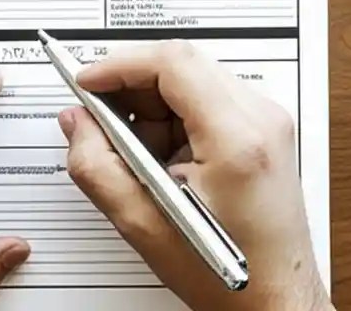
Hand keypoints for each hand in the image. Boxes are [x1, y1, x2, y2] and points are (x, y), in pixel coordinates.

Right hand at [58, 41, 331, 310]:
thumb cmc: (228, 275)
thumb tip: (76, 123)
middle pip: (182, 64)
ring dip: (151, 104)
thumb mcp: (143, 223)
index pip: (172, 63)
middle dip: (131, 84)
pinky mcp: (264, 131)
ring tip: (135, 154)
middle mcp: (261, 119)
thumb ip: (96, 165)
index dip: (119, 65)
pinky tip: (161, 159)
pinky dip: (173, 117)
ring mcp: (268, 123)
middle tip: (99, 117)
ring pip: (192, 79)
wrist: (274, 300)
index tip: (86, 82)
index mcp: (237, 138)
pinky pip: (207, 99)